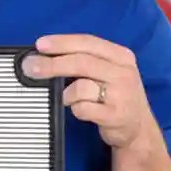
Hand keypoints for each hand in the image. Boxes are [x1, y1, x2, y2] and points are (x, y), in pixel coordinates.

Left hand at [27, 33, 155, 149]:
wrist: (139, 129)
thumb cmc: (116, 96)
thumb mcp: (109, 71)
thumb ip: (85, 60)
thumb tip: (46, 55)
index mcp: (121, 56)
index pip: (88, 42)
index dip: (62, 42)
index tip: (40, 45)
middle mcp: (124, 73)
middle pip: (81, 62)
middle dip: (52, 64)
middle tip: (31, 67)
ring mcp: (122, 95)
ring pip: (80, 87)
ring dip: (66, 94)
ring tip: (68, 99)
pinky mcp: (116, 116)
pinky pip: (83, 109)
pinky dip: (76, 109)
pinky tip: (80, 110)